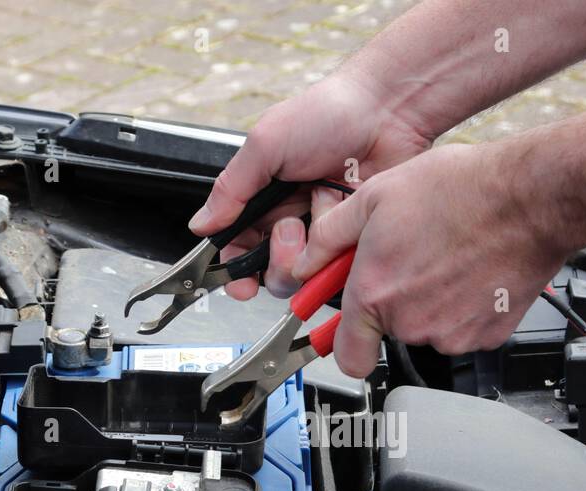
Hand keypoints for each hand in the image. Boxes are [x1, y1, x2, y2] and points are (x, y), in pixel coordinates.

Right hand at [188, 71, 433, 299]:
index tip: (242, 285)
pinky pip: (340, 264)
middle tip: (291, 226)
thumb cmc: (326, 115)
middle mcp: (292, 219)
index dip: (237, 272)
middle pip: (272, 270)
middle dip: (278, 258)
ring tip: (323, 206)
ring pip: (305, 273)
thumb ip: (230, 189)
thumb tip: (200, 225)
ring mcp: (324, 232)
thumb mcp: (266, 145)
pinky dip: (340, 245)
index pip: (239, 250)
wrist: (385, 110)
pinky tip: (346, 212)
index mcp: (263, 200)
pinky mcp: (353, 238)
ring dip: (310, 248)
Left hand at [292, 140, 585, 377]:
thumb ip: (330, 237)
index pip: (346, 356)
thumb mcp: (377, 196)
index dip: (344, 345)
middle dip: (396, 300)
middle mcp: (410, 322)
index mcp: (375, 292)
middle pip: (390, 329)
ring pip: (429, 328)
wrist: (530, 198)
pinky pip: (464, 329)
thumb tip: (306, 262)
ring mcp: (451, 333)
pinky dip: (465, 307)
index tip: (346, 335)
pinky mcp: (486, 335)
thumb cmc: (462, 191)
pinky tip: (472, 269)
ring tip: (447, 256)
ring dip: (432, 301)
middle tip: (413, 258)